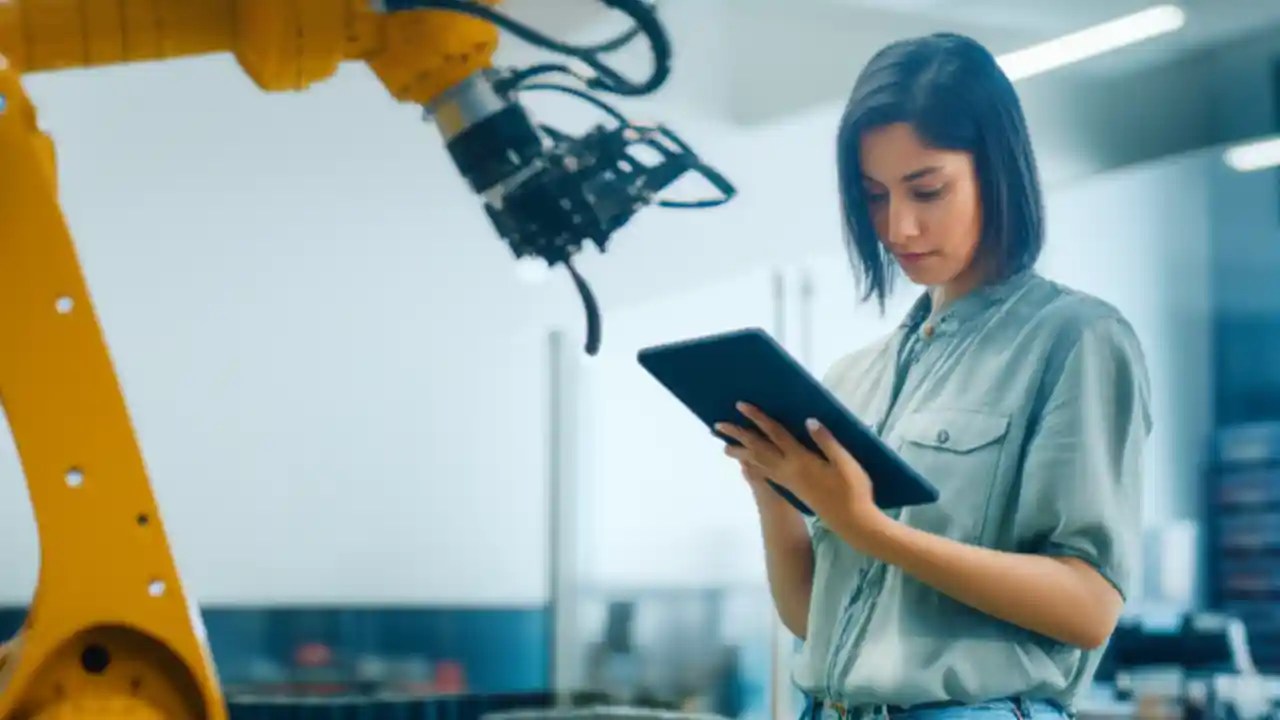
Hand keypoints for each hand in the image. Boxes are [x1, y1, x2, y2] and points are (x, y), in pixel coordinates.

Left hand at [716, 402, 887, 548]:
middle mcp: (787, 469)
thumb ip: (825, 441)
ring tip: (725, 446)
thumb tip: (808, 421)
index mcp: (800, 460)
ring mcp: (787, 480)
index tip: (741, 406)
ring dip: (740, 453)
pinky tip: (748, 465)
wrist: (851, 521)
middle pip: (757, 449)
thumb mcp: (844, 462)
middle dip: (738, 435)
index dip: (758, 418)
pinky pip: (764, 474)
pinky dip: (753, 467)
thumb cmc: (852, 490)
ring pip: (757, 463)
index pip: (774, 434)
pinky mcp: (790, 488)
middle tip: (718, 425)